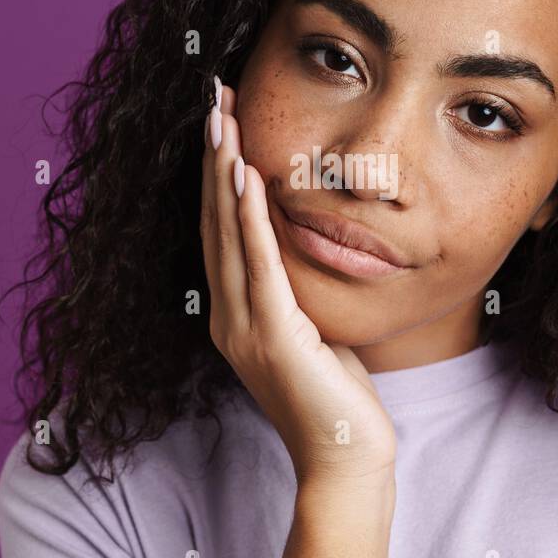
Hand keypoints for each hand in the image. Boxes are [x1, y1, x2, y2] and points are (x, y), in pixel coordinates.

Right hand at [200, 75, 396, 486]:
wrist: (344, 458)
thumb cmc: (337, 398)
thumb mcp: (314, 330)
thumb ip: (297, 292)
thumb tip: (304, 251)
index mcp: (234, 315)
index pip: (221, 229)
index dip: (216, 173)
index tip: (221, 121)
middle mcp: (227, 317)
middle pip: (215, 221)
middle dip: (214, 156)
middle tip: (213, 98)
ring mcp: (244, 328)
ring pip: (229, 234)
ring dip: (224, 172)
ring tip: (222, 120)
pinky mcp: (272, 336)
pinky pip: (259, 265)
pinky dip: (250, 218)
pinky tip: (247, 177)